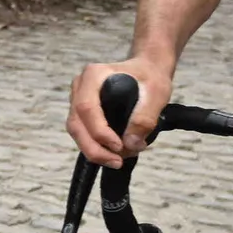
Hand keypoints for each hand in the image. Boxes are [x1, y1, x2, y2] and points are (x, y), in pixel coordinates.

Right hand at [65, 50, 174, 168]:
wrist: (147, 70)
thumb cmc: (150, 77)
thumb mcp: (156, 93)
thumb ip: (145, 118)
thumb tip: (130, 144)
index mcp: (93, 75)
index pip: (87, 107)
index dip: (99, 131)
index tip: (119, 146)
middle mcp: (80, 86)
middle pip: (76, 123)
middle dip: (94, 148)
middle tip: (117, 162)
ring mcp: (77, 99)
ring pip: (77, 131)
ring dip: (94, 151)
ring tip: (119, 160)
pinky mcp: (82, 112)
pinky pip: (82, 133)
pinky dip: (96, 147)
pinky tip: (114, 154)